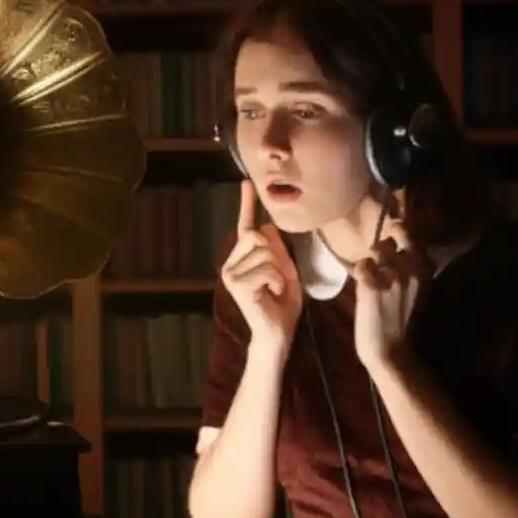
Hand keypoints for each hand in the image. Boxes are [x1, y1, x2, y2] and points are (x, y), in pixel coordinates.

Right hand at [220, 180, 302, 347]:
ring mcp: (231, 274)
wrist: (277, 334)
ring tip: (275, 289)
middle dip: (277, 254)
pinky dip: (277, 281)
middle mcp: (231, 264)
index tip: (247, 183)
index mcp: (242, 259)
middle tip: (280, 276)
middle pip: (258, 236)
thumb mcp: (285, 271)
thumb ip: (277, 250)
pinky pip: (266, 269)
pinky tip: (272, 294)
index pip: (246, 228)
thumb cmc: (282, 304)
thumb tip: (266, 226)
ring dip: (279, 271)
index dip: (247, 205)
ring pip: (265, 252)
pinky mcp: (237, 285)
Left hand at [351, 219, 434, 372]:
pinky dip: (359, 272)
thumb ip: (410, 267)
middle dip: (382, 247)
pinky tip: (362, 285)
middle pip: (391, 238)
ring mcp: (391, 275)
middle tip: (379, 262)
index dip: (400, 230)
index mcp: (425, 269)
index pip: (412, 234)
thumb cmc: (401, 322)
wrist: (390, 351)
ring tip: (370, 277)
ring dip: (371, 260)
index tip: (393, 232)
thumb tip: (395, 244)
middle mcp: (411, 268)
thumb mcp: (416, 290)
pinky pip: (362, 264)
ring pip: (376, 249)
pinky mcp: (371, 285)